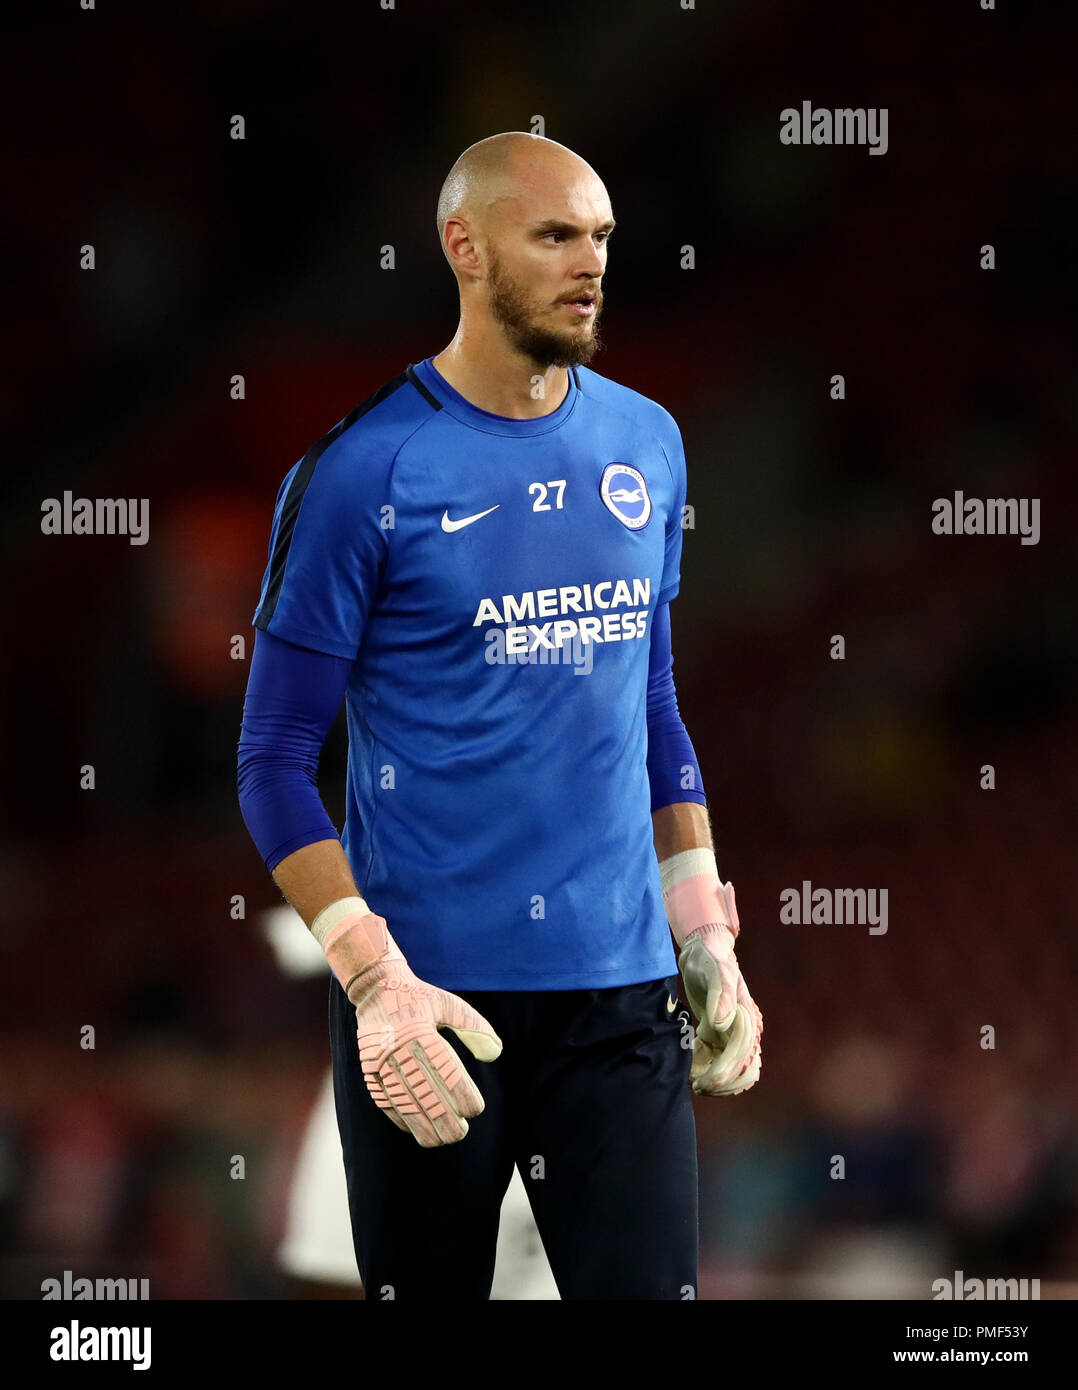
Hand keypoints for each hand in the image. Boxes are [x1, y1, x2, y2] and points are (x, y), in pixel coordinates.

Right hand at [321, 904, 502, 1146]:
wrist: (376, 988)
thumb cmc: (420, 997)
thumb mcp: (450, 1004)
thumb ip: (475, 1027)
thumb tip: (496, 1054)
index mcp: (422, 1032)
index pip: (446, 1073)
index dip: (462, 1095)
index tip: (475, 1109)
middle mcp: (399, 1050)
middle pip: (425, 1095)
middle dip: (445, 1120)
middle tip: (461, 1133)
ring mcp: (381, 1063)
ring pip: (403, 1103)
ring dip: (423, 1127)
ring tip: (441, 1140)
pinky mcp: (369, 1070)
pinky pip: (384, 1101)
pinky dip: (400, 1119)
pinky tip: (416, 1130)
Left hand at [676, 881, 762, 1096]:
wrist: (703, 949)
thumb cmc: (711, 958)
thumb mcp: (716, 971)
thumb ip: (721, 996)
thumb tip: (722, 1023)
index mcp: (747, 1018)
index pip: (743, 1057)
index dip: (726, 1072)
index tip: (706, 1081)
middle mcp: (744, 1030)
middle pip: (745, 1072)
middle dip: (724, 1084)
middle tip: (700, 1086)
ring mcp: (732, 1034)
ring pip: (735, 1071)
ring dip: (720, 1084)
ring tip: (697, 1084)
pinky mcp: (718, 1034)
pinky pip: (717, 1061)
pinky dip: (707, 1070)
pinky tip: (691, 1070)